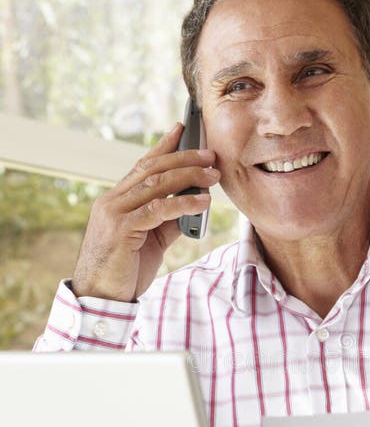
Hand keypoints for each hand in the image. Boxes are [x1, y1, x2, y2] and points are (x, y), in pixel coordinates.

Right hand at [72, 123, 219, 301]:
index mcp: (117, 200)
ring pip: (156, 184)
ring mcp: (115, 213)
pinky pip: (157, 210)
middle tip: (210, 155)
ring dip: (189, 177)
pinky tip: (202, 202)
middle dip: (184, 158)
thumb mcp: (150, 241)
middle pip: (152, 169)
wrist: (99, 297)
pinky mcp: (121, 229)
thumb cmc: (123, 271)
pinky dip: (183, 203)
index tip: (181, 129)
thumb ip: (167, 221)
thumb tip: (194, 206)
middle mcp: (113, 201)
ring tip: (213, 175)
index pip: (142, 165)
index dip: (163, 146)